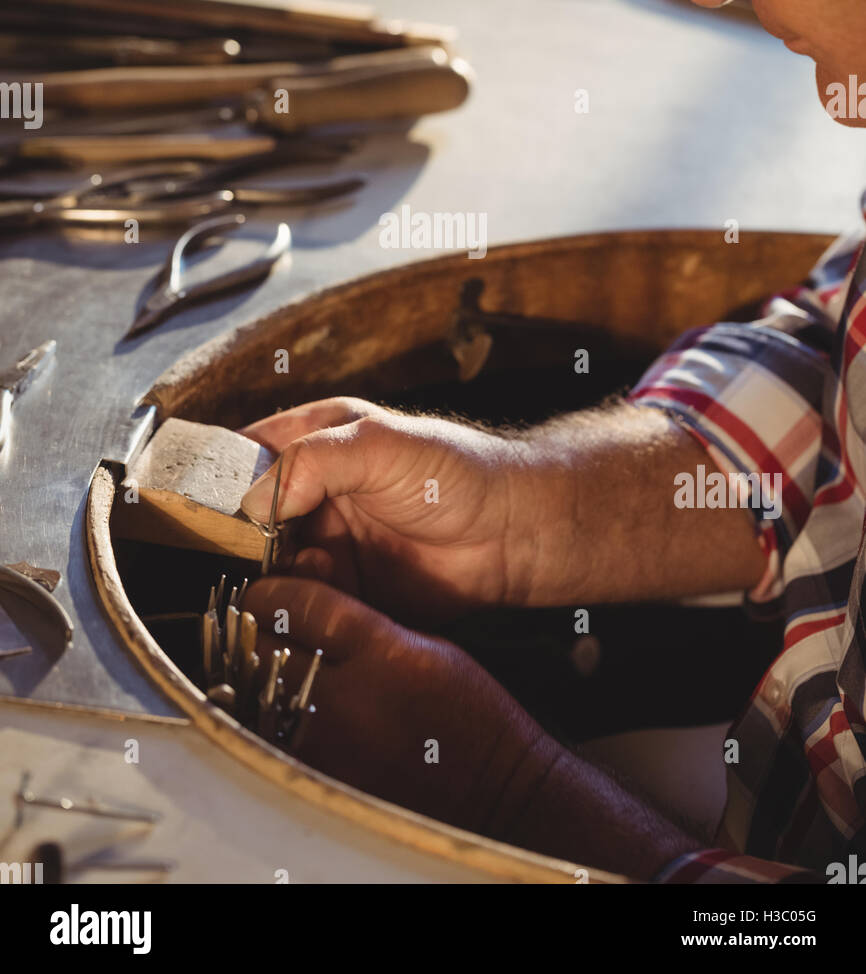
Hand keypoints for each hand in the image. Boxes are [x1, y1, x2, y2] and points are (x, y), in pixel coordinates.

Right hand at [240, 398, 535, 621]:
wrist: (512, 533)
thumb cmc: (456, 472)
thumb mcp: (378, 445)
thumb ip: (311, 461)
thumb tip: (252, 501)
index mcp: (314, 441)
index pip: (244, 455)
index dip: (217, 480)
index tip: (196, 507)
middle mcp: (314, 492)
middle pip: (247, 521)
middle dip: (246, 541)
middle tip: (260, 550)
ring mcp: (328, 541)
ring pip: (271, 566)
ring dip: (278, 574)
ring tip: (315, 565)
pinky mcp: (346, 588)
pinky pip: (304, 601)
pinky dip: (305, 601)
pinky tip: (332, 588)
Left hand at [243, 574, 557, 839]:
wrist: (495, 791)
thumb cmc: (467, 713)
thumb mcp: (423, 645)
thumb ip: (358, 623)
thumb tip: (298, 605)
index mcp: (383, 651)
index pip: (300, 605)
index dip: (274, 590)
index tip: (266, 589)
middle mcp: (348, 698)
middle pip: (264, 645)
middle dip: (256, 627)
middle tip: (258, 623)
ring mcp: (329, 746)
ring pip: (257, 692)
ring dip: (256, 672)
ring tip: (267, 663)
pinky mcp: (320, 780)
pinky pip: (271, 734)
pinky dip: (268, 714)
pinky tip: (280, 705)